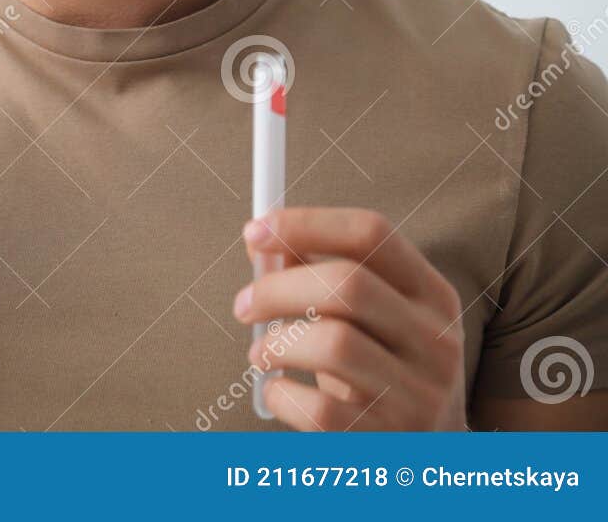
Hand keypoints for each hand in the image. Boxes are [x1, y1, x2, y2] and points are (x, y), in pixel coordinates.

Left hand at [233, 207, 466, 430]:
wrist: (431, 457)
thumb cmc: (382, 371)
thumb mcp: (370, 319)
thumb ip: (321, 272)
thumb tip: (261, 240)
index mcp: (432, 295)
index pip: (371, 234)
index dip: (305, 224)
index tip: (254, 232)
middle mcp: (436, 341)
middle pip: (348, 285)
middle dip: (278, 288)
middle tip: (244, 304)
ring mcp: (419, 394)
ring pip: (333, 345)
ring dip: (276, 344)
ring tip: (262, 353)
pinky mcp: (390, 441)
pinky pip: (320, 409)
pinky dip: (281, 395)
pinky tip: (277, 391)